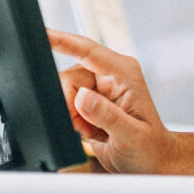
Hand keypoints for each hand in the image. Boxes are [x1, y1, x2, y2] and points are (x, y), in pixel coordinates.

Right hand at [47, 29, 175, 173]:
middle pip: (68, 77)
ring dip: (71, 116)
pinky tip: (89, 130)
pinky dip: (71, 121)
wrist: (149, 160)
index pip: (88, 51)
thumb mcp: (131, 135)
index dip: (63, 41)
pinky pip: (64, 105)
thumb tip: (82, 97)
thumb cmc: (149, 147)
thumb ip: (107, 116)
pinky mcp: (89, 99)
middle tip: (86, 126)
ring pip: (63, 92)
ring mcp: (98, 86)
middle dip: (70, 105)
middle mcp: (109, 75)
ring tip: (93, 130)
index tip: (43, 34)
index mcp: (124, 73)